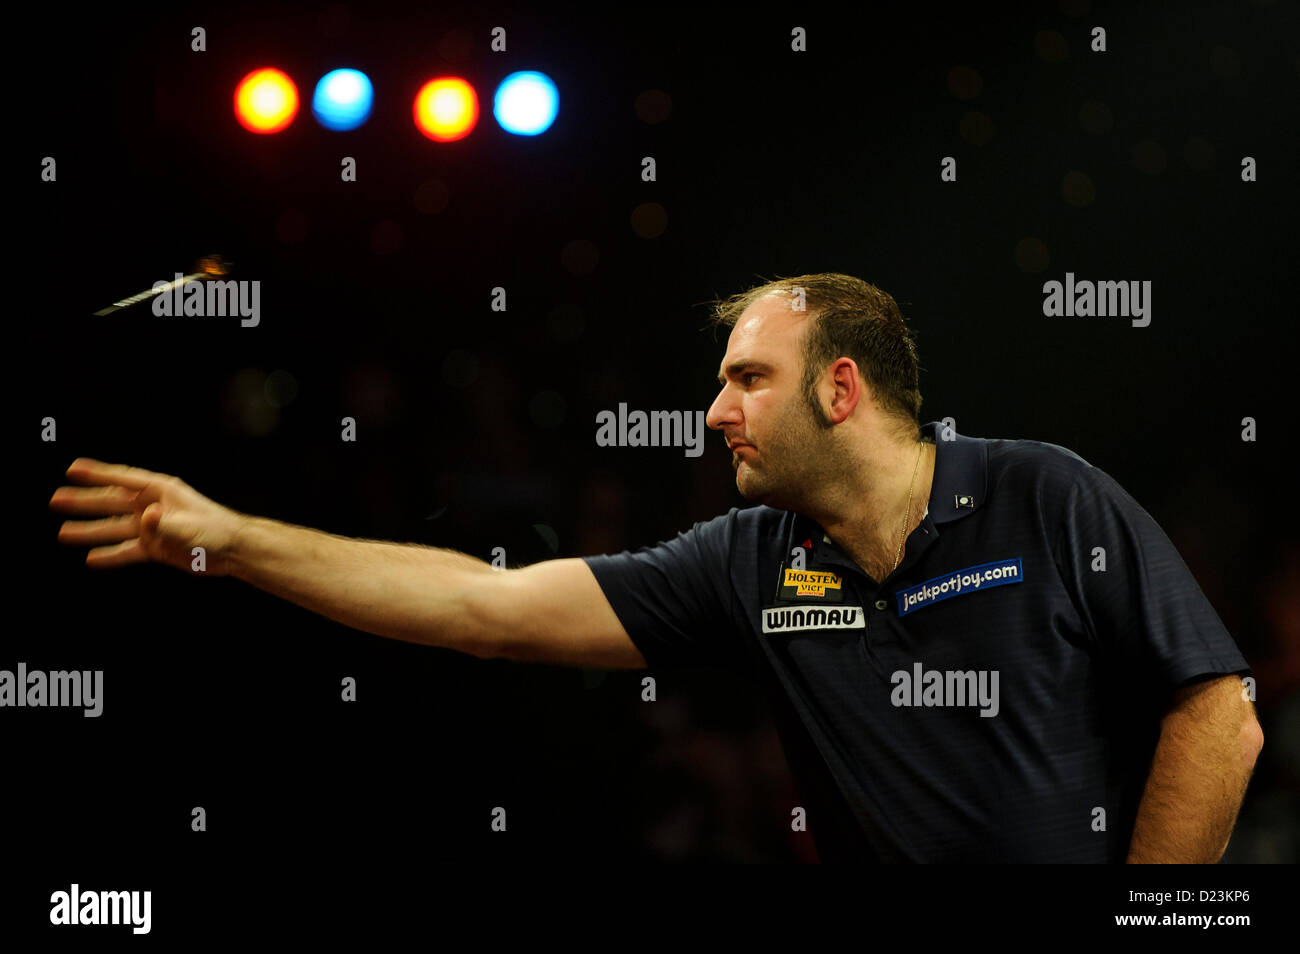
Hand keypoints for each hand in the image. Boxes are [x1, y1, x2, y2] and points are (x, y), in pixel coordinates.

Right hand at [50, 458, 247, 576]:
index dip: (97, 473)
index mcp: (161, 491)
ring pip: (115, 528)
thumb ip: (163, 523)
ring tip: (63, 532)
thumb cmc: (217, 529)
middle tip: (56, 500)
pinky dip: (111, 554)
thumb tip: (146, 517)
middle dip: (84, 502)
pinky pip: (128, 550)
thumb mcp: (188, 525)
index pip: (123, 478)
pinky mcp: (157, 546)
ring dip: (91, 530)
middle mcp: (153, 505)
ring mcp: (153, 526)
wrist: (234, 550)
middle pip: (112, 502)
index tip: (72, 469)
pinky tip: (92, 558)